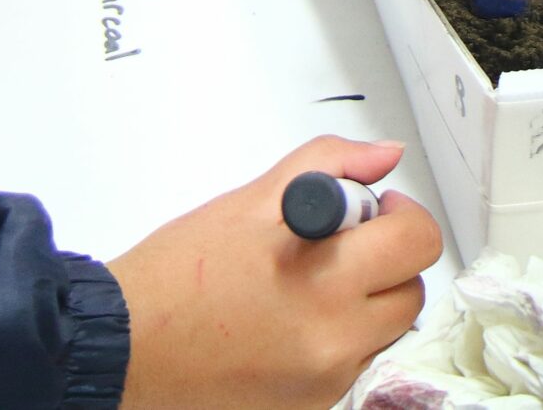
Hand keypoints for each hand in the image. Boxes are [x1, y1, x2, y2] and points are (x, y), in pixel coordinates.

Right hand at [110, 137, 442, 409]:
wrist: (125, 345)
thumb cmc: (176, 276)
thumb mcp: (251, 200)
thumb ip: (329, 165)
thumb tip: (382, 157)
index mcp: (323, 279)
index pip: (417, 241)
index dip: (400, 215)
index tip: (374, 210)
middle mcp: (332, 339)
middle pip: (409, 291)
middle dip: (384, 259)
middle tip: (338, 245)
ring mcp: (323, 381)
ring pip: (385, 331)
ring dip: (364, 302)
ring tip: (305, 285)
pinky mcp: (310, 406)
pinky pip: (352, 364)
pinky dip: (337, 338)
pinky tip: (289, 321)